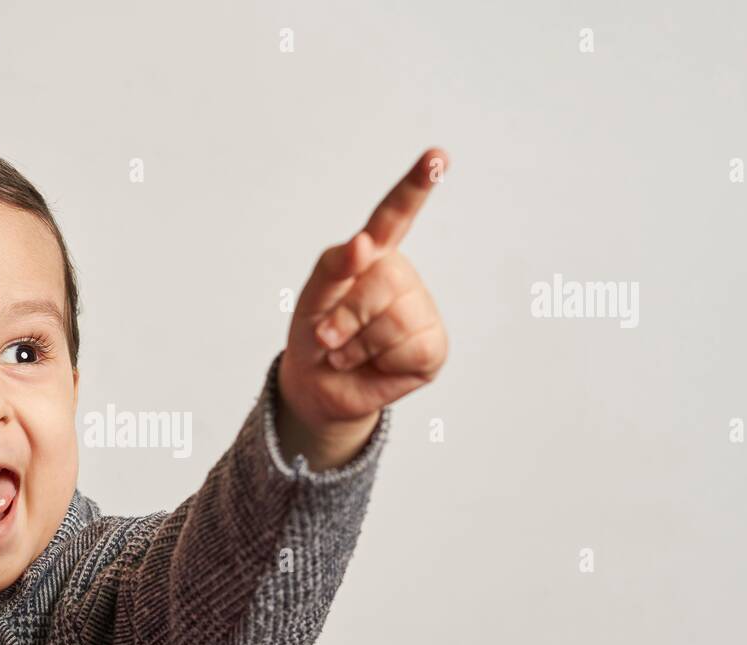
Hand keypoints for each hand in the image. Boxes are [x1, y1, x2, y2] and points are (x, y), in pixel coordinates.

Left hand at [277, 148, 448, 468]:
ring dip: (360, 344)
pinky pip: (414, 347)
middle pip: (386, 282)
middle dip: (348, 316)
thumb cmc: (314, 334)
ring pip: (398, 319)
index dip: (415, 187)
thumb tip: (364, 244)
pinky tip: (375, 363)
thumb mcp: (310, 299)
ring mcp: (420, 310)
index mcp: (373, 254)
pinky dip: (383, 361)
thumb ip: (332, 268)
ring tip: (349, 351)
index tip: (436, 156)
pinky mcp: (432, 345)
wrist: (318, 386)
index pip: (395, 215)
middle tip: (331, 336)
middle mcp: (401, 277)